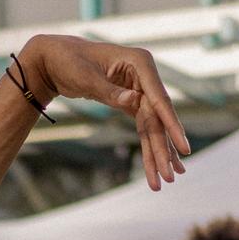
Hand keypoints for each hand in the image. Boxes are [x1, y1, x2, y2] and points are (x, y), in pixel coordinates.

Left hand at [20, 35, 189, 191]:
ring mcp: (140, 88)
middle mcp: (145, 75)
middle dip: (163, 149)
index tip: (184, 149)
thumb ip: (111, 91)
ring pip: (153, 126)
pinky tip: (157, 164)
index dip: (172, 126)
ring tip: (166, 181)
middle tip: (170, 177)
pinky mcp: (132, 100)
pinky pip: (143, 127)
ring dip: (158, 153)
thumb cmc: (69, 61)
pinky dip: (148, 146)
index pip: (160, 98)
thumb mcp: (86, 77)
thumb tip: (135, 101)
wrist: (54, 58)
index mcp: (139, 62)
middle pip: (158, 118)